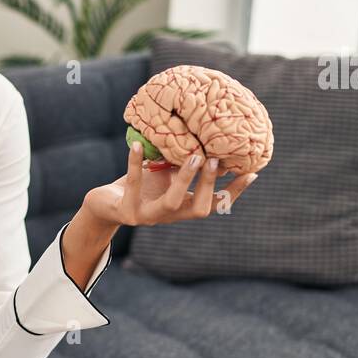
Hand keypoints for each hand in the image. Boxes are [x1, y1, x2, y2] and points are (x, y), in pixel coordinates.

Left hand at [83, 143, 257, 227]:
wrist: (105, 205)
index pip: (215, 205)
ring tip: (192, 155)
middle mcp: (169, 216)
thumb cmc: (142, 187)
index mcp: (183, 208)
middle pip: (199, 209)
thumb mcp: (166, 175)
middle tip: (215, 160)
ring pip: (172, 203)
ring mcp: (148, 216)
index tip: (252, 172)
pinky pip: (133, 184)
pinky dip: (135, 163)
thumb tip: (208, 141)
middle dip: (209, 185)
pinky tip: (137, 145)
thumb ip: (185, 165)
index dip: (233, 192)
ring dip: (184, 179)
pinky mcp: (127, 211)